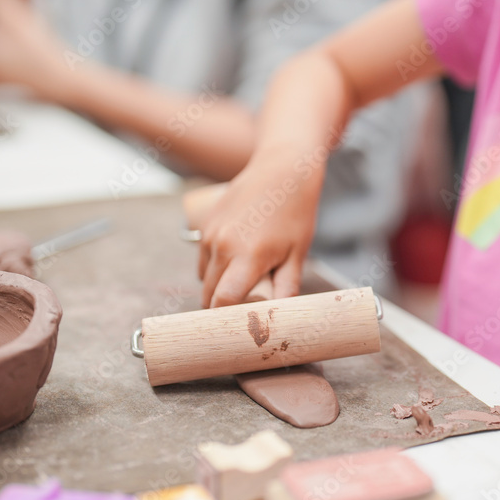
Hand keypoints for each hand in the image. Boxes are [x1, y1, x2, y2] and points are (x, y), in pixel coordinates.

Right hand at [197, 150, 322, 307]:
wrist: (283, 168)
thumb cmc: (295, 211)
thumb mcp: (297, 253)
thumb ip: (286, 289)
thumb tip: (281, 319)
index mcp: (246, 257)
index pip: (221, 302)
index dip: (223, 322)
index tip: (233, 331)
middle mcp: (222, 246)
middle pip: (209, 294)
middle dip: (220, 308)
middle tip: (240, 314)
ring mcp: (210, 233)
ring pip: (203, 276)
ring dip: (216, 286)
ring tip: (240, 286)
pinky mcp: (206, 223)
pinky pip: (202, 257)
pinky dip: (213, 267)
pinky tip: (234, 263)